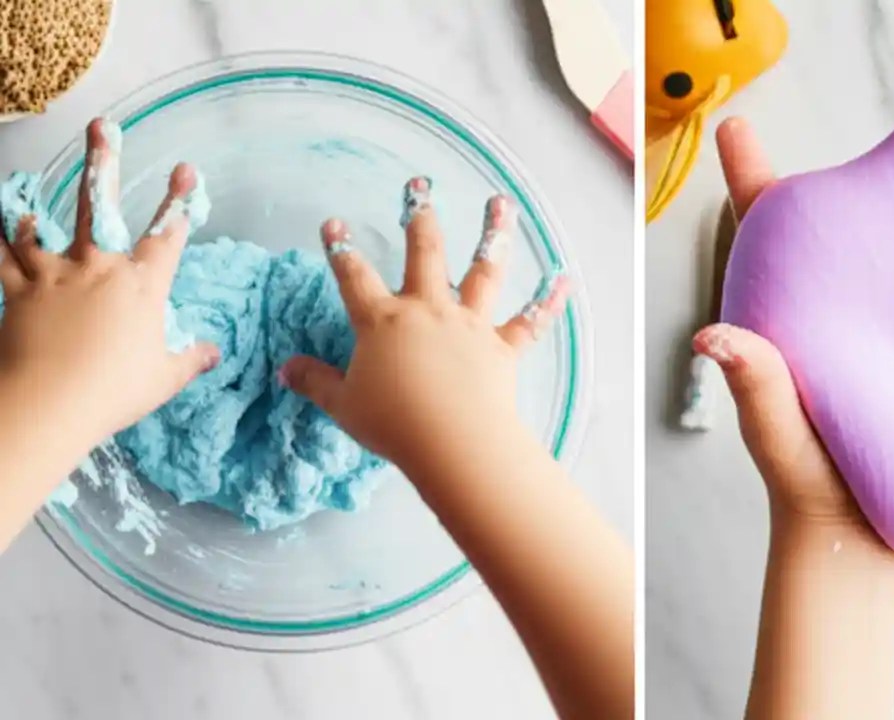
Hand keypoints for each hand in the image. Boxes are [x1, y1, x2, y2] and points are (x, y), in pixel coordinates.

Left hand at [0, 119, 218, 454]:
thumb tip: (212, 352)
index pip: (166, 236)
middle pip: (104, 208)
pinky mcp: (19, 290)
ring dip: (36, 203)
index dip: (178, 201)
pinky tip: (0, 221)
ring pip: (46, 226)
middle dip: (104, 163)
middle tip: (103, 126)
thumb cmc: (114, 391)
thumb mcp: (163, 378)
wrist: (51, 401)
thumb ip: (188, 359)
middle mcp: (100, 269)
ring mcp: (56, 275)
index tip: (185, 168)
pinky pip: (4, 258)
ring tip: (24, 181)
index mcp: (143, 287)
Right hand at [280, 177, 568, 490]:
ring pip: (483, 271)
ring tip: (501, 202)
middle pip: (424, 253)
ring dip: (494, 233)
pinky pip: (529, 322)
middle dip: (420, 215)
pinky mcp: (501, 348)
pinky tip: (565, 278)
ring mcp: (468, 325)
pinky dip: (548, 301)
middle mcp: (428, 311)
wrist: (452, 441)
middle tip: (419, 185)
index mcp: (383, 322)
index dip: (341, 249)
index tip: (333, 223)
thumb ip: (316, 382)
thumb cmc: (393, 424)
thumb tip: (286, 368)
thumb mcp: (343, 405)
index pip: (354, 277)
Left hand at [697, 117, 884, 545]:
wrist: (861, 534)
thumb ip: (757, 385)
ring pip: (877, 261)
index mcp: (781, 319)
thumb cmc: (805, 484)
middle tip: (858, 143)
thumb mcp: (777, 433)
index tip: (736, 129)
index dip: (749, 179)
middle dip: (832, 183)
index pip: (759, 237)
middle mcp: (824, 314)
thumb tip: (713, 337)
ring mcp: (871, 331)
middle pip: (822, 233)